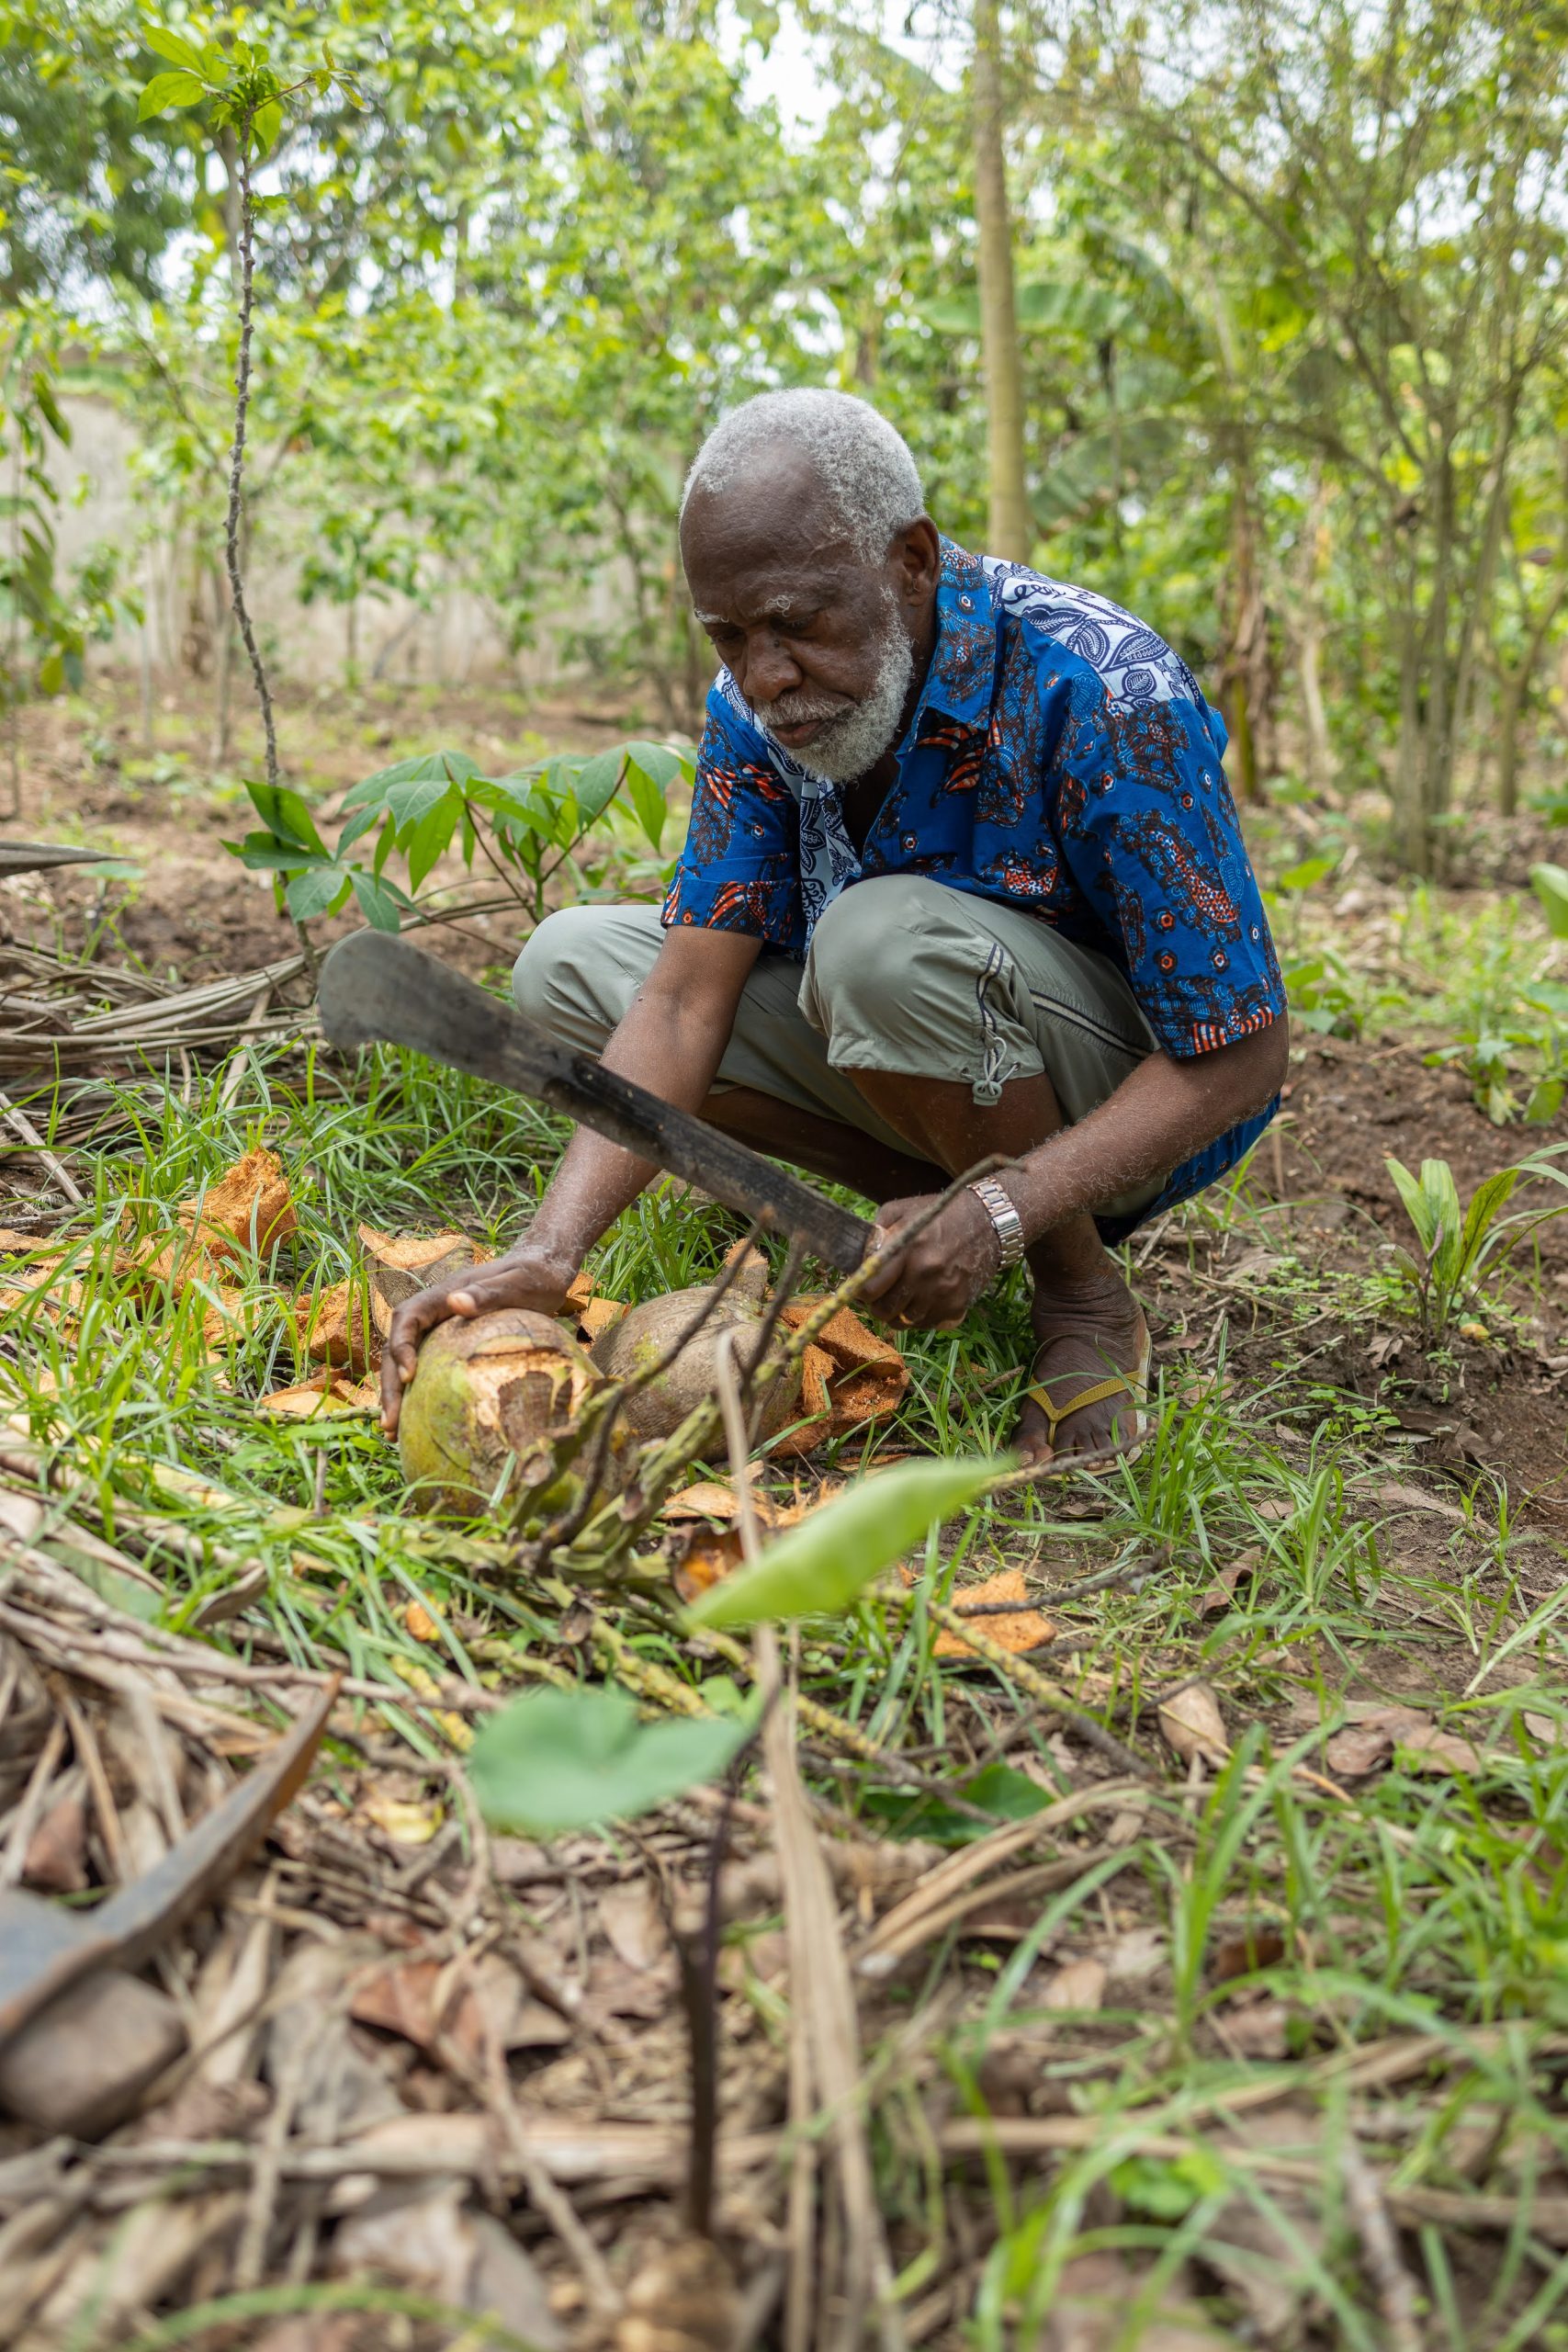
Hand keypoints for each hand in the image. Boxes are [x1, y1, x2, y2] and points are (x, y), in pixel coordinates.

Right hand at [379, 1244, 577, 1434]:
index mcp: (443, 1295)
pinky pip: (427, 1370)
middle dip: (391, 1385)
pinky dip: (418, 1395)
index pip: (408, 1318)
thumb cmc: (532, 1277)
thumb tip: (456, 1303)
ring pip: (407, 1362)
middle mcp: (435, 1313)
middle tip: (391, 1423)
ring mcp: (441, 1330)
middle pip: (399, 1347)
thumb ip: (488, 1292)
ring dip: (397, 1395)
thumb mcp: (516, 1282)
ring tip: (393, 1432)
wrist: (543, 1273)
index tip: (410, 1377)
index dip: (401, 1347)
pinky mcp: (451, 1346)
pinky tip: (418, 1425)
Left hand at [859, 1189, 1001, 1331]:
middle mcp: (925, 1272)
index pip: (870, 1287)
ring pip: (905, 1322)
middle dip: (877, 1305)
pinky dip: (920, 1317)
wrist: (989, 1221)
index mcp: (907, 1247)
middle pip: (885, 1310)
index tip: (862, 1287)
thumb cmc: (940, 1214)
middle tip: (880, 1295)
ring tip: (900, 1298)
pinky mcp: (958, 1304)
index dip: (860, 1291)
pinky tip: (921, 1301)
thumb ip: (877, 1232)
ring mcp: (943, 1291)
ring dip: (898, 1313)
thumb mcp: (903, 1210)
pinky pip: (927, 1324)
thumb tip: (858, 1259)